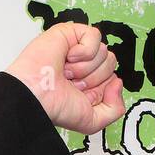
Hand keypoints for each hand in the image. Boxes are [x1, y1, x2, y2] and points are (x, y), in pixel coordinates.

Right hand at [5, 23, 122, 134]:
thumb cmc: (57, 108)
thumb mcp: (94, 121)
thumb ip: (116, 109)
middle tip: (74, 83)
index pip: (114, 80)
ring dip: (86, 67)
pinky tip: (68, 58)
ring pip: (104, 52)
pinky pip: (94, 36)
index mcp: (91, 85)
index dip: (102, 90)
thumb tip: (117, 83)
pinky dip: (84, 51)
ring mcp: (78, 50)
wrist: (37, 95)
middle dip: (95, 78)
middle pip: (112, 64)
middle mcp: (86, 67)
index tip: (84, 95)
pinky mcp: (69, 33)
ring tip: (68, 72)